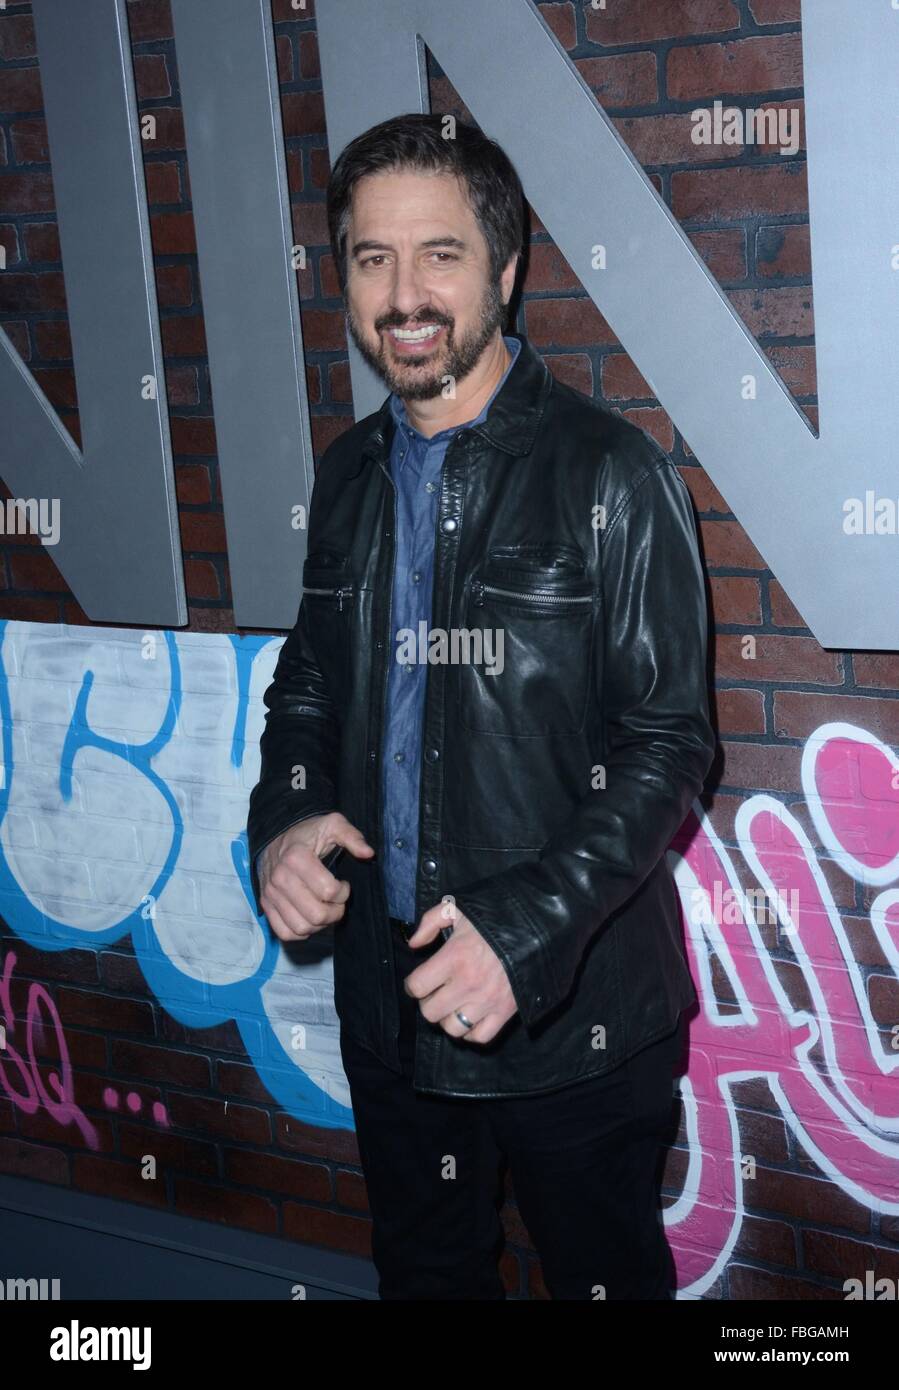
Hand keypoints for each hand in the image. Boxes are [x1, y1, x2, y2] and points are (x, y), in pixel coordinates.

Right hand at [259, 812, 373, 942]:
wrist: (276, 837)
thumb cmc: (307, 833)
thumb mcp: (332, 825)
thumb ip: (352, 837)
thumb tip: (368, 853)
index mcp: (296, 858)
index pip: (328, 891)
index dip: (344, 892)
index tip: (343, 884)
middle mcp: (280, 878)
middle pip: (316, 915)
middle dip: (335, 912)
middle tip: (338, 901)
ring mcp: (271, 894)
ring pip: (301, 928)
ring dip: (320, 925)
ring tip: (325, 909)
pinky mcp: (266, 905)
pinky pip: (284, 932)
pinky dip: (301, 932)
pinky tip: (310, 917)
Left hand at [403, 901, 518, 1043]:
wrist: (539, 927)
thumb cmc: (496, 917)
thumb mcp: (459, 908)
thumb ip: (430, 922)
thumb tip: (413, 944)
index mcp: (454, 957)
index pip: (417, 986)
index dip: (412, 984)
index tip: (418, 980)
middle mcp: (468, 984)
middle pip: (430, 1012)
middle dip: (428, 1001)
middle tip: (436, 991)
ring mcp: (487, 1001)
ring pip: (452, 1028)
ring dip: (447, 1017)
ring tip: (453, 1004)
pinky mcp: (506, 1012)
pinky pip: (480, 1037)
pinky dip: (471, 1031)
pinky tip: (470, 1016)